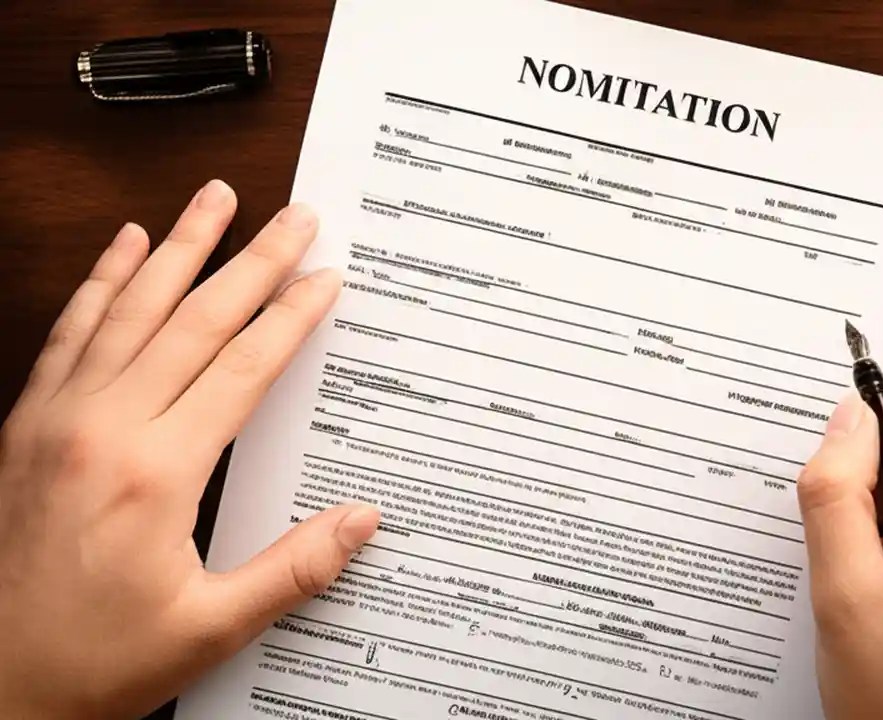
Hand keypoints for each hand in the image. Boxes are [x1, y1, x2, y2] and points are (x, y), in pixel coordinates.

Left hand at [0, 180, 379, 718]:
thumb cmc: (93, 661)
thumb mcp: (208, 628)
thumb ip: (292, 570)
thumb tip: (361, 522)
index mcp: (156, 472)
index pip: (243, 368)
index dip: (291, 317)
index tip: (325, 278)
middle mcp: (102, 428)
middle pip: (194, 321)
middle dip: (252, 262)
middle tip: (294, 216)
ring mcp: (56, 418)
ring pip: (130, 310)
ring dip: (178, 248)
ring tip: (213, 199)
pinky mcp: (25, 424)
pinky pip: (70, 332)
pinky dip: (101, 283)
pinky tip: (124, 245)